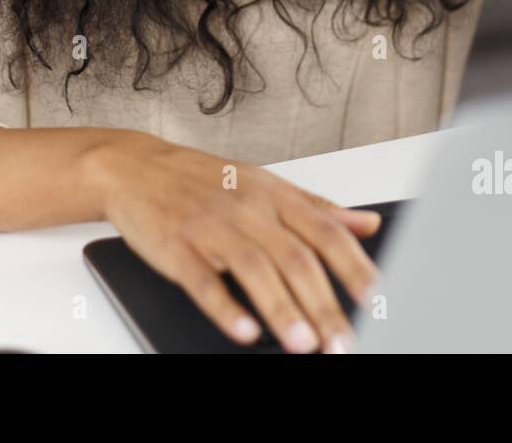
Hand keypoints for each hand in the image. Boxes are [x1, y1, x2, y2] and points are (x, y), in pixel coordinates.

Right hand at [85, 131, 381, 352]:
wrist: (135, 166)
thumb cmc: (203, 179)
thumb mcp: (266, 184)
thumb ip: (318, 208)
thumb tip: (367, 223)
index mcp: (274, 195)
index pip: (325, 232)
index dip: (353, 267)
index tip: (376, 300)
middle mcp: (247, 208)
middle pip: (294, 258)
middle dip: (322, 305)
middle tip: (341, 343)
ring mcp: (211, 226)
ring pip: (254, 269)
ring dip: (281, 310)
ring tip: (303, 345)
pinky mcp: (176, 246)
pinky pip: (203, 280)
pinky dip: (225, 308)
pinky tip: (244, 331)